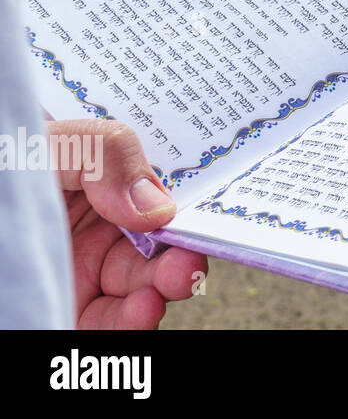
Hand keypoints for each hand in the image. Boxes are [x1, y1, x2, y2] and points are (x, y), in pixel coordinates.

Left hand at [50, 120, 207, 328]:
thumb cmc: (0, 157)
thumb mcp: (49, 140)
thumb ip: (109, 156)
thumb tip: (160, 205)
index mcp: (97, 184)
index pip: (158, 196)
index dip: (188, 207)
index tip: (204, 219)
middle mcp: (92, 231)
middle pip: (157, 249)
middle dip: (181, 257)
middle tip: (187, 264)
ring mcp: (75, 277)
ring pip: (142, 292)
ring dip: (163, 293)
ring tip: (166, 287)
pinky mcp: (58, 315)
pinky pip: (110, 330)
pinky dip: (134, 326)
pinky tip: (141, 312)